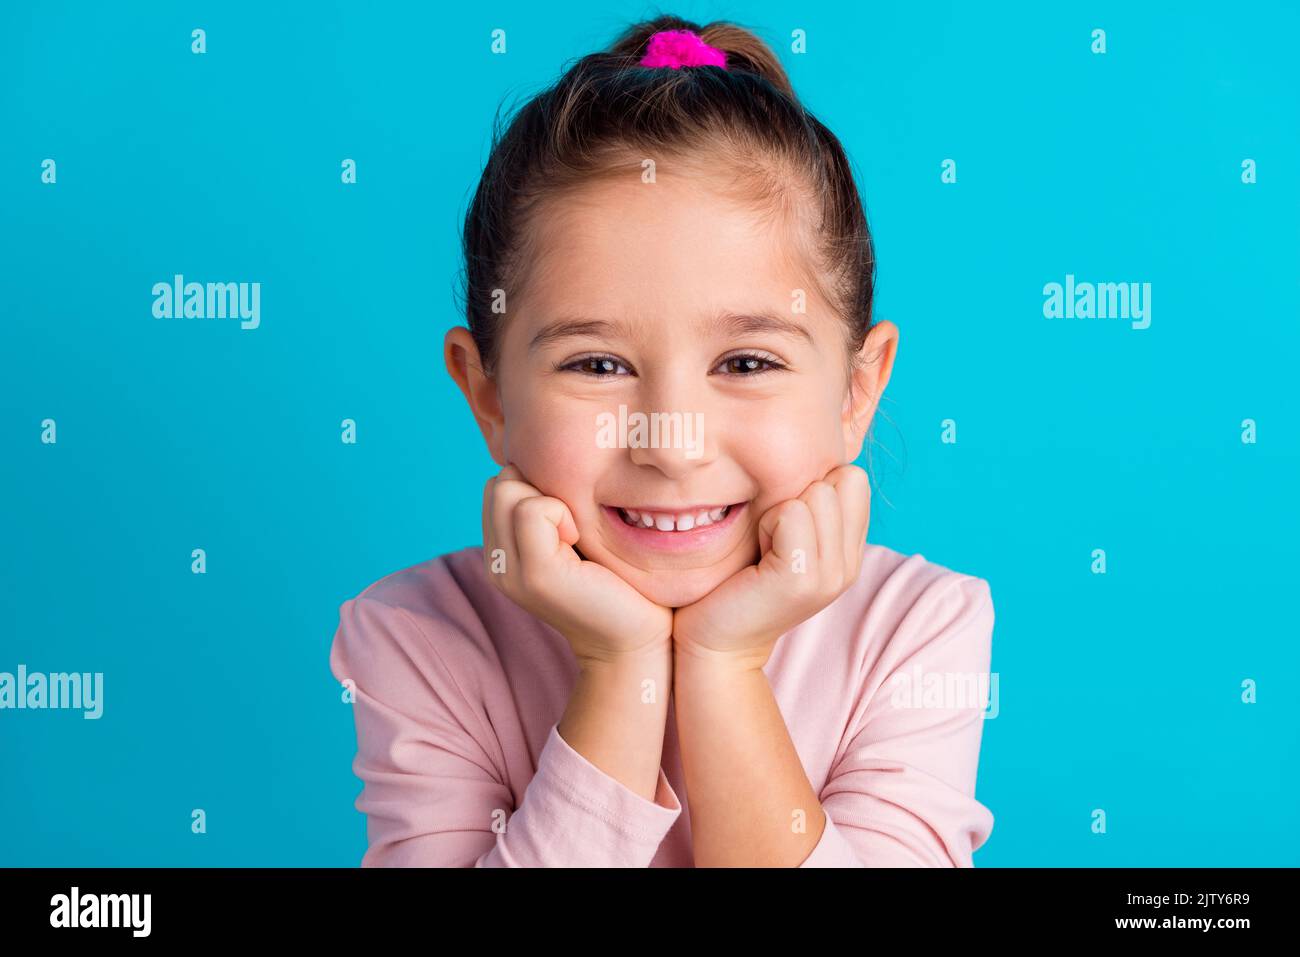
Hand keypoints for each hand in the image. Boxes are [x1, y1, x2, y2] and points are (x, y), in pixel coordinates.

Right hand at [482, 463, 673, 665]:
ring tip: (576, 534)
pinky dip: (561, 513)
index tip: (570, 517)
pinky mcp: (534, 575)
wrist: (636, 637)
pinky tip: (579, 541)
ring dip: (550, 500)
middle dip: (539, 487)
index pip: (499, 483)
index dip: (536, 484)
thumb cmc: (618, 581)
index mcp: (502, 551)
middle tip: (574, 525)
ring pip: (508, 489)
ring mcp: (508, 571)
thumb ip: (551, 506)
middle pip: (500, 482)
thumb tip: (550, 457)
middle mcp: (495, 561)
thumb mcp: (576, 536)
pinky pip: (532, 510)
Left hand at [671, 464, 870, 668]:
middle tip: (769, 539)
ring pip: (815, 493)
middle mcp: (850, 564)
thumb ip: (809, 506)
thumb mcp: (784, 538)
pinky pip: (792, 512)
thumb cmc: (738, 582)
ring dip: (777, 510)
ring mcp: (832, 574)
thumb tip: (814, 451)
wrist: (715, 642)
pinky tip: (757, 557)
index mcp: (849, 551)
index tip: (783, 524)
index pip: (853, 477)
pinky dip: (767, 524)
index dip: (813, 484)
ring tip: (762, 549)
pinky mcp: (803, 578)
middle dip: (795, 495)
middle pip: (839, 478)